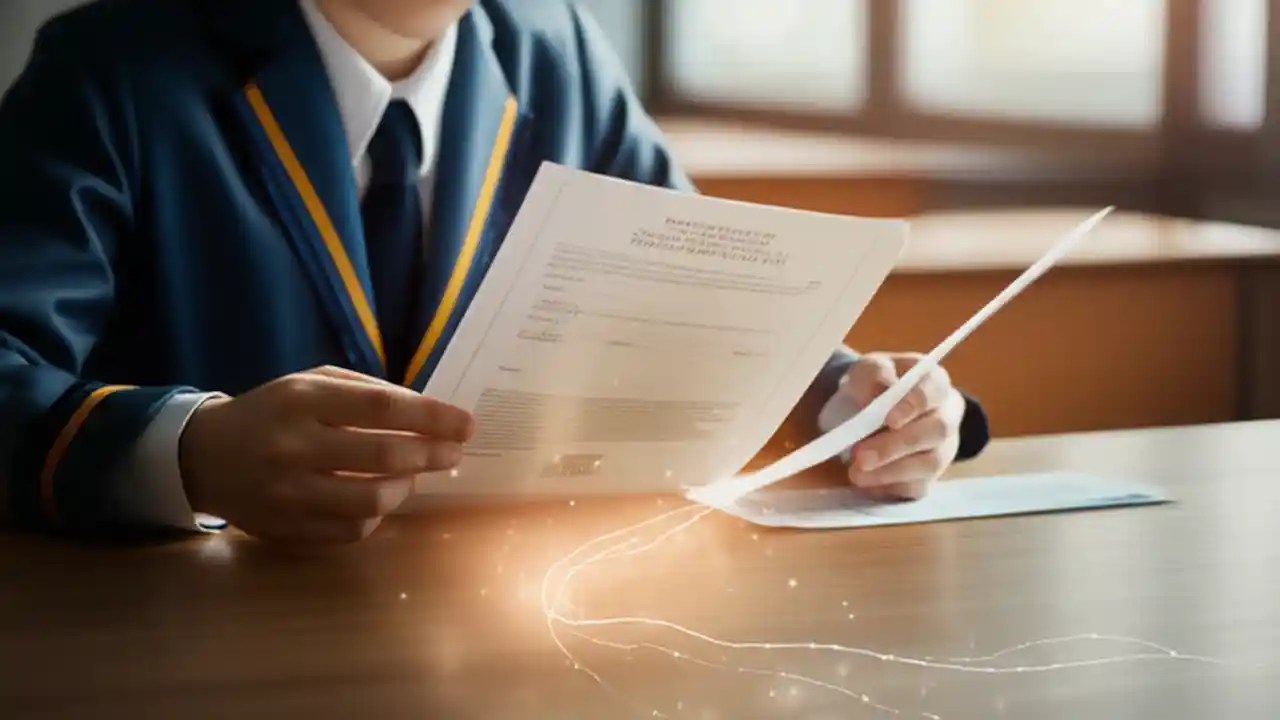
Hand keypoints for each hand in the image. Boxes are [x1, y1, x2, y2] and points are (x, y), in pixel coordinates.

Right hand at [179, 365, 472, 542]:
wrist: (204, 456)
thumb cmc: (273, 412)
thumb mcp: (311, 383)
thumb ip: (366, 392)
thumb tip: (428, 413)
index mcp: (303, 401)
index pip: (383, 408)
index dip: (432, 417)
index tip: (465, 424)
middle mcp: (294, 446)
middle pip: (384, 455)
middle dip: (432, 454)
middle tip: (453, 453)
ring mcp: (289, 493)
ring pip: (372, 499)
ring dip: (407, 487)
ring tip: (416, 474)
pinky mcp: (287, 528)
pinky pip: (352, 528)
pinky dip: (378, 513)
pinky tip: (382, 496)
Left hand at [841, 352, 964, 500]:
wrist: (871, 408)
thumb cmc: (875, 385)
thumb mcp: (868, 369)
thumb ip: (874, 373)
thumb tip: (880, 389)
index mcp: (934, 382)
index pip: (934, 390)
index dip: (914, 405)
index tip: (890, 420)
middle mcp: (947, 415)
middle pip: (936, 431)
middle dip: (896, 446)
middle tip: (861, 456)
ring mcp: (943, 448)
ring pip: (930, 464)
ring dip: (891, 471)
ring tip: (857, 473)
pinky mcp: (929, 475)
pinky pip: (918, 486)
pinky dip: (891, 487)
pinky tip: (867, 482)